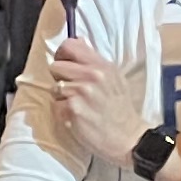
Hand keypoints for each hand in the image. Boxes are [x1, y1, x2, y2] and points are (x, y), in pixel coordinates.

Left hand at [43, 33, 136, 162]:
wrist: (127, 138)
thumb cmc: (121, 109)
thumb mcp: (115, 78)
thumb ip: (95, 61)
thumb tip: (78, 42)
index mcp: (102, 66)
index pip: (70, 46)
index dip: (62, 55)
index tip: (65, 64)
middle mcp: (91, 76)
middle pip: (56, 67)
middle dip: (60, 78)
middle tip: (73, 90)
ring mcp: (80, 93)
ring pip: (54, 87)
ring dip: (62, 97)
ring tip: (78, 105)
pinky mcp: (71, 110)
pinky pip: (55, 105)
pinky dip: (63, 112)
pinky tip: (77, 117)